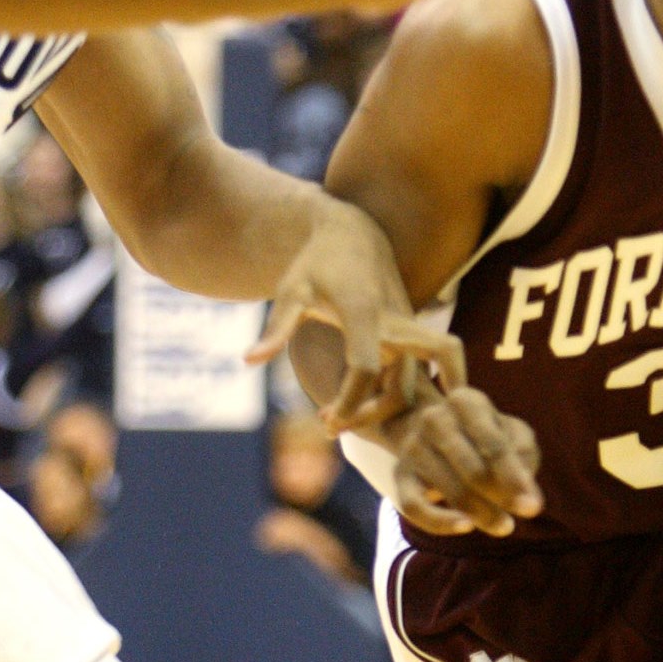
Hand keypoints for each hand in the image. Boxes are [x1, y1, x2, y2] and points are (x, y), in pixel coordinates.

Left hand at [246, 194, 466, 430]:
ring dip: (380, 414)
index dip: (348, 401)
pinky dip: (389, 399)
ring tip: (332, 420)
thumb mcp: (292, 290)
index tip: (324, 420)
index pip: (365, 367)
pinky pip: (412, 379)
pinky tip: (353, 405)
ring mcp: (410, 331)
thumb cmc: (317, 263)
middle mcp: (397, 323)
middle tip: (330, 426)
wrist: (357, 235)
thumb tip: (249, 360)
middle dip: (374, 417)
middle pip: (404, 388)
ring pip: (412, 389)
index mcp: (365, 312)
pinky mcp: (413, 337)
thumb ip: (277, 328)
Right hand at [383, 387, 542, 536]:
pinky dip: (439, 522)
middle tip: (517, 521)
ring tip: (503, 526)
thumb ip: (525, 457)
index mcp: (465, 401)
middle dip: (498, 499)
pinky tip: (466, 528)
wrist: (436, 432)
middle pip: (472, 469)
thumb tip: (529, 498)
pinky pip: (415, 506)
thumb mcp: (512, 433)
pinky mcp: (399, 474)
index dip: (514, 479)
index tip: (533, 507)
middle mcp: (434, 418)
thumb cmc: (486, 434)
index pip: (494, 444)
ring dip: (480, 514)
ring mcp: (413, 446)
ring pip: (450, 489)